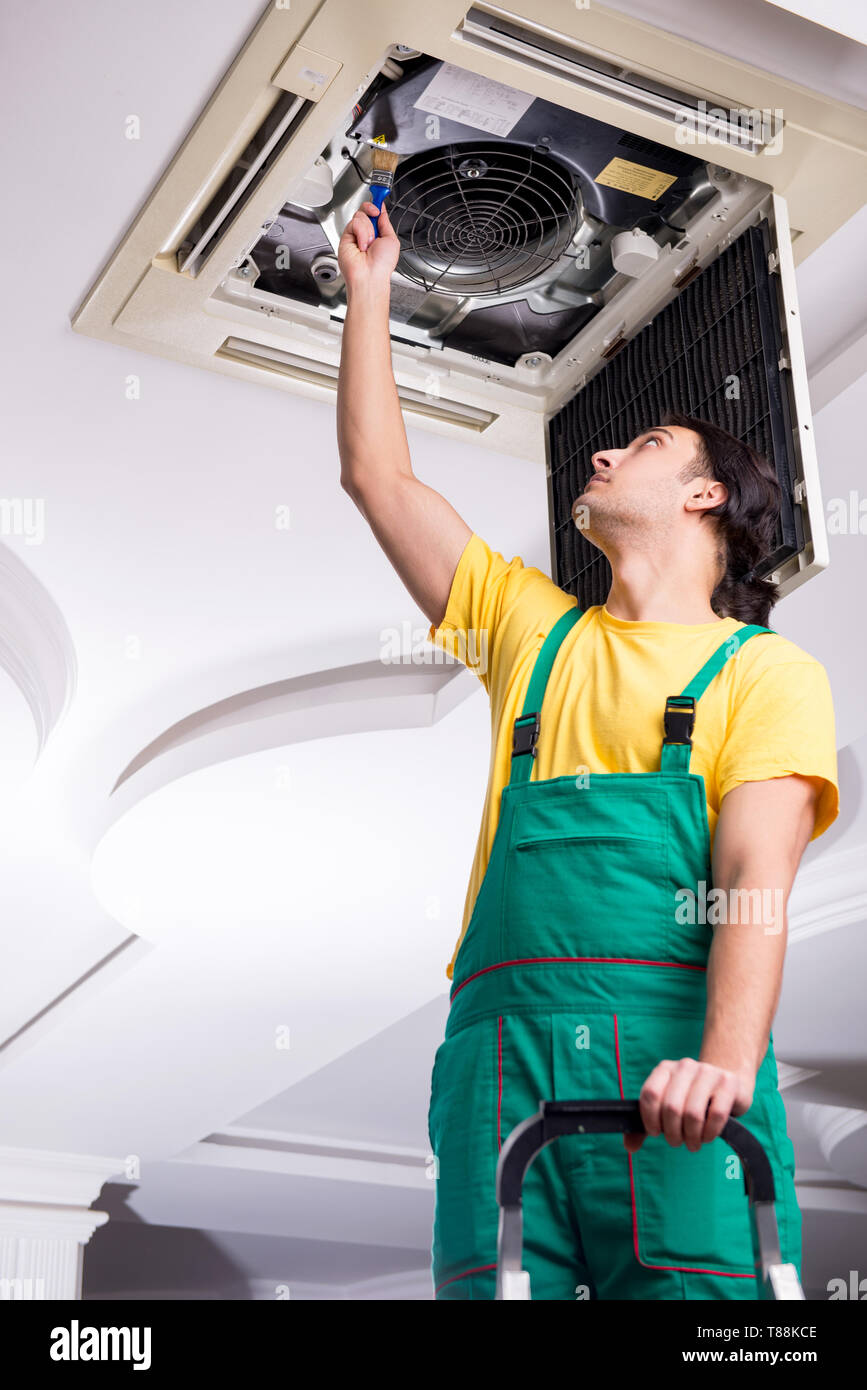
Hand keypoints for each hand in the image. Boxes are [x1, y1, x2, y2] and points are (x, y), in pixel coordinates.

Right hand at [337, 199, 400, 297]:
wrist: (370, 276)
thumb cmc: (382, 264)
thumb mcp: (391, 239)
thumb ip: (385, 222)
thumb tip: (382, 209)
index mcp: (378, 233)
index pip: (375, 213)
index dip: (376, 204)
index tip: (379, 195)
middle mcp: (366, 233)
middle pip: (365, 210)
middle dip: (371, 211)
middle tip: (374, 215)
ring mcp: (355, 234)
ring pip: (360, 216)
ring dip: (367, 229)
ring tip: (368, 244)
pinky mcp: (346, 236)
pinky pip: (354, 223)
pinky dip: (361, 233)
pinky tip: (361, 245)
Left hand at [623, 1057, 754, 1154]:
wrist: (728, 1084)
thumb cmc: (692, 1100)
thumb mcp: (668, 1106)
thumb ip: (648, 1124)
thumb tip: (629, 1147)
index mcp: (665, 1069)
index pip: (650, 1094)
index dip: (650, 1119)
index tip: (656, 1133)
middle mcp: (685, 1066)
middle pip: (671, 1107)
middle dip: (672, 1133)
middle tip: (677, 1142)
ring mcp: (708, 1072)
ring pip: (693, 1113)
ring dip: (691, 1137)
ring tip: (692, 1143)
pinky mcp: (728, 1083)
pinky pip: (716, 1115)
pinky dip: (709, 1133)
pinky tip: (707, 1137)